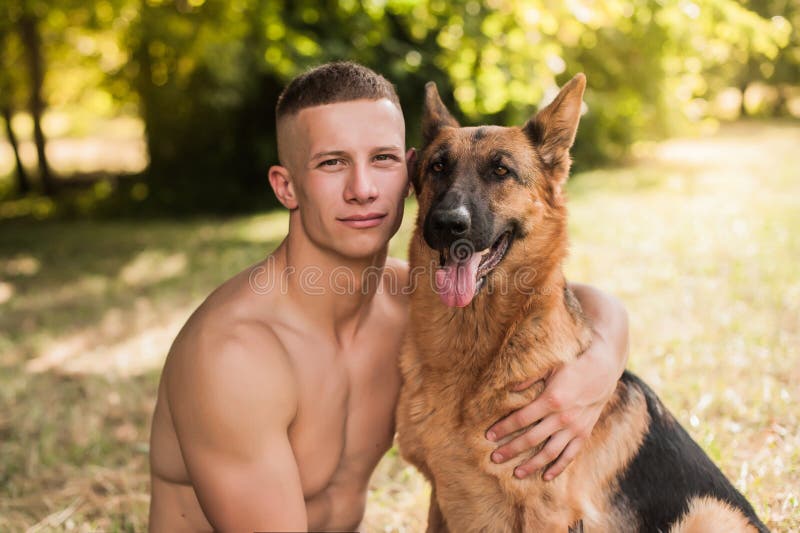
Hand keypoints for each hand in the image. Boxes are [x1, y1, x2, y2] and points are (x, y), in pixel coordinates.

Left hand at [485, 284, 627, 480]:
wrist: (604, 368)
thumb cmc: (573, 364)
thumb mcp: (550, 366)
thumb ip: (529, 378)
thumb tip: (508, 388)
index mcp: (551, 400)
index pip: (520, 419)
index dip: (503, 428)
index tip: (489, 435)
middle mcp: (562, 418)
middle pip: (531, 439)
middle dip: (511, 449)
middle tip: (494, 458)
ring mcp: (574, 428)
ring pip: (549, 453)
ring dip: (531, 464)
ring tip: (516, 473)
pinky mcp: (584, 433)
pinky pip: (570, 455)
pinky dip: (558, 468)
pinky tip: (546, 477)